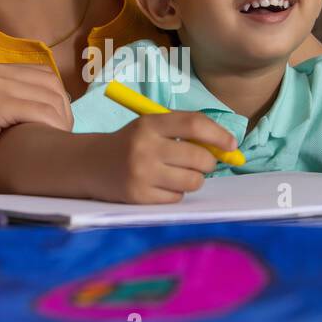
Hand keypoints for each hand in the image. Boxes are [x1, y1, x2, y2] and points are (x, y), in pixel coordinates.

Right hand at [0, 60, 72, 190]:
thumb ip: (12, 102)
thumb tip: (58, 105)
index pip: (43, 74)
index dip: (57, 100)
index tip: (56, 128)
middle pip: (50, 83)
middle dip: (63, 111)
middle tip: (59, 138)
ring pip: (48, 96)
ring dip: (60, 121)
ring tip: (53, 143)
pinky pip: (38, 110)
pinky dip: (50, 127)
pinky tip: (46, 144)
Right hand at [87, 112, 238, 203]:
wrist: (89, 164)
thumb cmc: (132, 143)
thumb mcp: (152, 127)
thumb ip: (186, 131)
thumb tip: (226, 147)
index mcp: (150, 124)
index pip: (194, 124)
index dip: (219, 134)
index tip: (232, 145)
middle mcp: (145, 147)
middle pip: (199, 157)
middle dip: (208, 162)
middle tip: (202, 162)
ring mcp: (141, 173)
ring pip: (193, 181)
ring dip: (193, 179)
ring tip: (178, 174)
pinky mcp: (139, 196)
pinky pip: (177, 198)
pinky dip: (176, 193)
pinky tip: (161, 185)